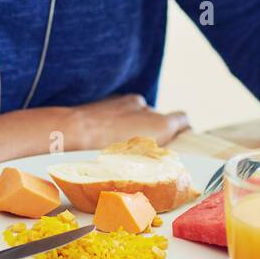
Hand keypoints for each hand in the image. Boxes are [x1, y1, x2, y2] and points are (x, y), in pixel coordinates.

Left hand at [66, 94, 189, 150]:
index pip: (182, 119)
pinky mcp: (112, 100)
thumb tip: (161, 150)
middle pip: (157, 117)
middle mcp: (147, 108)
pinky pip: (122, 109)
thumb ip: (155, 148)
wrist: (77, 131)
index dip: (182, 127)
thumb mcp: (139, 158)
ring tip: (120, 142)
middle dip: (152, 130)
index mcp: (160, 125)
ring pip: (139, 113)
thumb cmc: (108, 149)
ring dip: (134, 124)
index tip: (178, 137)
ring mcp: (128, 102)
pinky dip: (119, 119)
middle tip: (141, 148)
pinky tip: (107, 134)